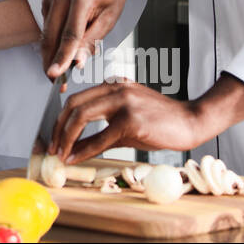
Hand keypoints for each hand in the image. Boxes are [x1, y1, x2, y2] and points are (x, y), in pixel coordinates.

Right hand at [41, 0, 134, 80]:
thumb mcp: (111, 16)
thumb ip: (93, 39)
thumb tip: (79, 61)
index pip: (70, 34)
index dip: (62, 57)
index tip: (55, 74)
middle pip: (51, 36)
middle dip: (51, 62)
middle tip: (56, 82)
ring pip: (45, 33)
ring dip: (50, 55)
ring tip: (58, 72)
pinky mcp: (47, 0)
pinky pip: (46, 26)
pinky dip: (51, 41)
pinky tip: (61, 49)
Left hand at [50, 77, 207, 162]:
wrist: (190, 122)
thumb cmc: (159, 124)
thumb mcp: (124, 125)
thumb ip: (99, 131)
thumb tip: (74, 147)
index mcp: (112, 85)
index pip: (76, 99)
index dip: (60, 119)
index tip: (54, 137)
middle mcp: (115, 88)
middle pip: (74, 105)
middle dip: (59, 128)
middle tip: (53, 147)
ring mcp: (123, 101)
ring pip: (82, 116)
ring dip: (67, 137)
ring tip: (61, 153)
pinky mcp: (131, 119)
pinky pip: (101, 136)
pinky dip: (84, 149)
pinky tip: (76, 158)